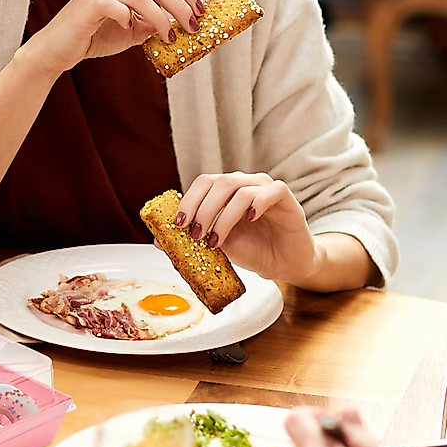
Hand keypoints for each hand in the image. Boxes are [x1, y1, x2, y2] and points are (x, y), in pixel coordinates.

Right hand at [22, 0, 202, 78]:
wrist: (57, 51)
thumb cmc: (94, 37)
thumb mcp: (132, 29)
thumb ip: (153, 22)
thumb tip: (183, 24)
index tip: (200, 10)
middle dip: (181, 2)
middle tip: (192, 25)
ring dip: (162, 15)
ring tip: (170, 36)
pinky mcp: (87, 3)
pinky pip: (117, 4)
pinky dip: (131, 18)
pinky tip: (130, 30)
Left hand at [175, 172, 317, 284]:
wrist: (284, 264)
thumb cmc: (253, 250)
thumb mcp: (218, 246)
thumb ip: (194, 239)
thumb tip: (159, 241)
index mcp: (227, 191)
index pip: (204, 183)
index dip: (189, 200)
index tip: (178, 224)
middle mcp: (245, 184)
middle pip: (219, 182)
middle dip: (202, 209)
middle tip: (195, 234)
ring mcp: (266, 189)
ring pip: (240, 189)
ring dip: (223, 216)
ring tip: (216, 240)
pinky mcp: (286, 198)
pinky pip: (271, 191)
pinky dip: (257, 203)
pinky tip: (249, 219)